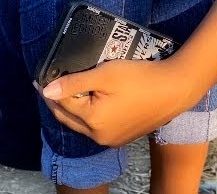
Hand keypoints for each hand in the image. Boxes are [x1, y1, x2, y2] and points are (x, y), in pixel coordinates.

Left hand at [41, 59, 194, 146]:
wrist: (176, 88)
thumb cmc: (140, 78)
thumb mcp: (103, 75)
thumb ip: (73, 84)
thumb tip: (46, 90)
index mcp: (94, 121)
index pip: (61, 104)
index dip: (49, 89)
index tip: (40, 77)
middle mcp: (101, 136)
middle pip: (68, 117)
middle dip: (56, 101)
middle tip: (47, 84)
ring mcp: (112, 140)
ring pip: (81, 124)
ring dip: (70, 109)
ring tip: (63, 90)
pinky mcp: (122, 137)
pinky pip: (95, 128)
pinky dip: (86, 115)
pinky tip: (85, 101)